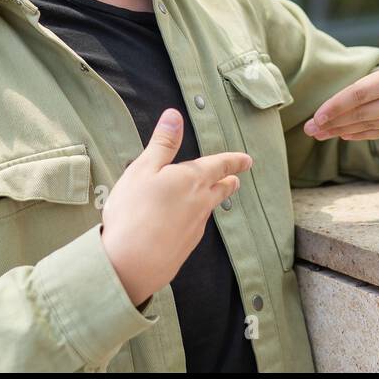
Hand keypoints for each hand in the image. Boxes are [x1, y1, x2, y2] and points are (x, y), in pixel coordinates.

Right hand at [101, 108, 251, 307]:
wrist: (131, 263)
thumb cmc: (134, 211)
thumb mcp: (143, 169)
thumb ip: (162, 143)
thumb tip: (175, 114)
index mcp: (193, 179)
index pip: (220, 165)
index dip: (235, 161)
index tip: (247, 160)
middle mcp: (201, 203)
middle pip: (222, 190)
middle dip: (229, 182)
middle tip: (236, 179)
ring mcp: (195, 228)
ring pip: (208, 209)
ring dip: (212, 201)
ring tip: (211, 197)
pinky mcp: (185, 248)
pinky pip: (194, 228)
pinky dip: (192, 220)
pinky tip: (182, 223)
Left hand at [303, 16, 378, 141]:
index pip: (361, 94)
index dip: (336, 105)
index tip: (316, 114)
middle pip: (361, 115)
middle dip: (332, 123)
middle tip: (308, 130)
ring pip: (372, 127)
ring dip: (344, 131)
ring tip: (322, 135)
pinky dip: (365, 134)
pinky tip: (349, 134)